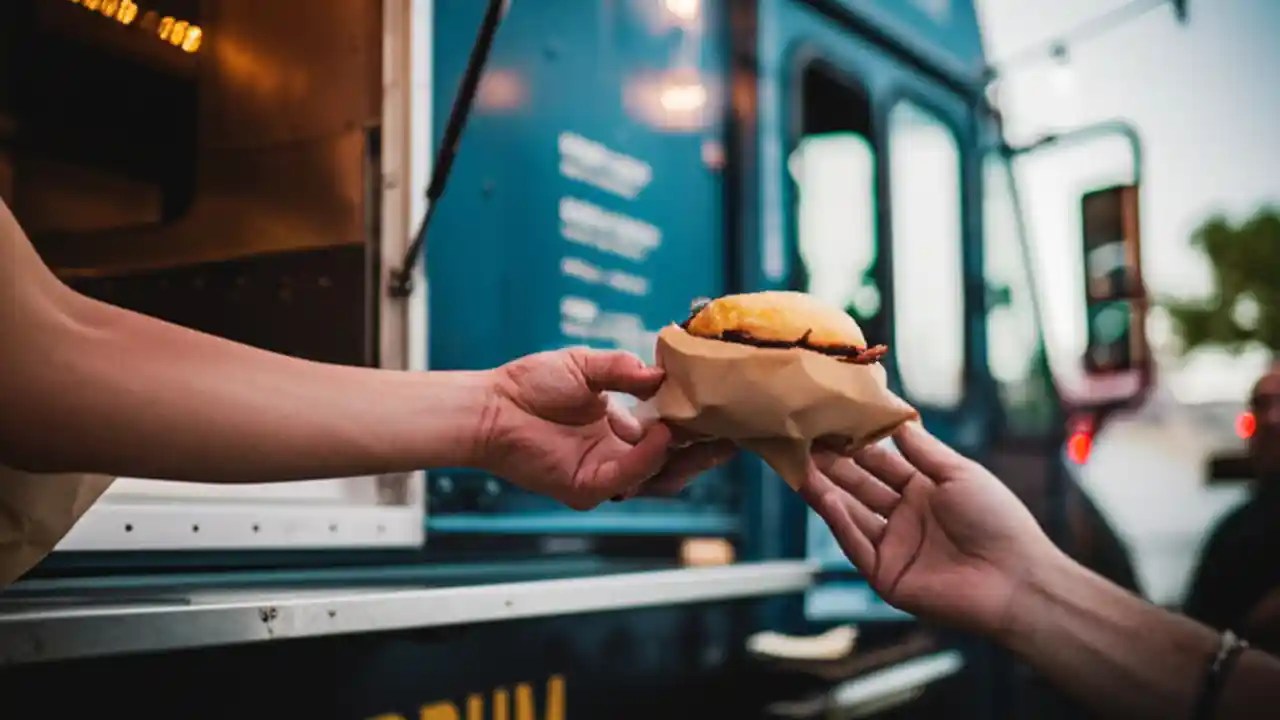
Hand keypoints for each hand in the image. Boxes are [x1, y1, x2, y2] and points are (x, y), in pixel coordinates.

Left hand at [482, 347, 734, 509]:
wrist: (491, 405)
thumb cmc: (530, 385)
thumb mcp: (587, 367)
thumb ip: (624, 370)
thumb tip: (662, 375)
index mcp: (621, 431)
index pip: (671, 435)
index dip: (696, 425)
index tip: (724, 410)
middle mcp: (617, 457)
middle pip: (674, 463)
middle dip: (705, 450)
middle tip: (734, 431)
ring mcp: (604, 475)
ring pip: (658, 476)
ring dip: (686, 458)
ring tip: (710, 434)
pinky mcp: (587, 486)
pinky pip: (627, 476)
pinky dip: (648, 459)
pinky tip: (662, 436)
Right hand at [801, 422, 1060, 635]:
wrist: (1017, 578)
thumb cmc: (997, 520)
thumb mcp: (959, 474)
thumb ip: (922, 449)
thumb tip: (894, 416)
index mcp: (922, 491)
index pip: (879, 463)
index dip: (854, 444)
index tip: (829, 420)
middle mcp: (903, 518)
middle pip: (858, 486)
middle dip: (830, 464)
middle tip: (801, 439)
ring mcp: (892, 548)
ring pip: (850, 514)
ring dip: (824, 491)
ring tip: (799, 466)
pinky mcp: (886, 576)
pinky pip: (857, 546)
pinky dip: (841, 523)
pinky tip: (827, 500)